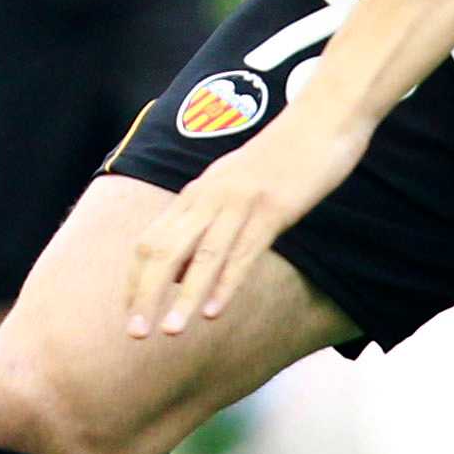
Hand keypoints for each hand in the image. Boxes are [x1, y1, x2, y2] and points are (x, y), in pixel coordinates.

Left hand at [124, 100, 369, 337]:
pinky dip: (225, 283)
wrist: (323, 118)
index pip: (149, 243)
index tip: (130, 316)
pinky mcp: (272, 208)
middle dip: (145, 295)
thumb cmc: (282, 158)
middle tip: (135, 334)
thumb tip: (180, 269)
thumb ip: (206, 222)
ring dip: (183, 297)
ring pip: (201, 256)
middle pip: (163, 251)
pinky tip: (214, 312)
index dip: (135, 282)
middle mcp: (208, 197)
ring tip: (171, 333)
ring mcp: (239, 202)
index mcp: (195, 194)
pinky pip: (243, 251)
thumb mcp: (234, 189)